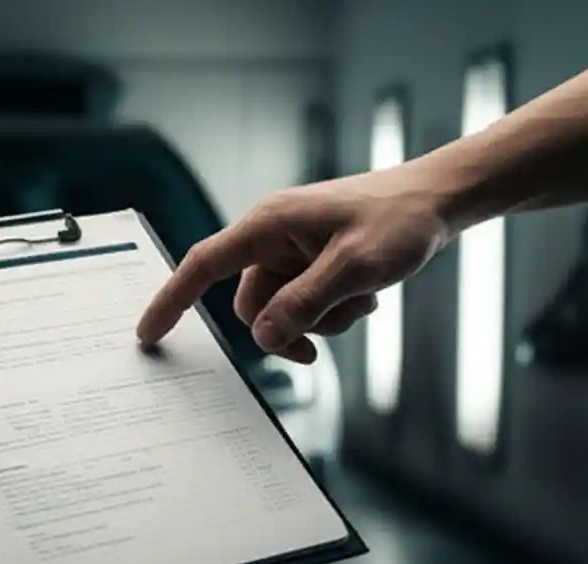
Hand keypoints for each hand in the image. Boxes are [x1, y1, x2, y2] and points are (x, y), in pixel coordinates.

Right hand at [136, 165, 454, 362]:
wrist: (439, 200)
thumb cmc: (399, 220)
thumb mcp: (355, 268)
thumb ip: (305, 304)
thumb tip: (264, 338)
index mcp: (267, 224)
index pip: (203, 265)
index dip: (171, 301)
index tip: (148, 335)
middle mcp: (272, 237)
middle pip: (251, 305)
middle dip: (288, 327)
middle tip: (325, 337)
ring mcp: (293, 252)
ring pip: (282, 311)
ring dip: (321, 320)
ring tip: (361, 299)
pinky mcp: (312, 263)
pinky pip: (305, 305)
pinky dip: (333, 311)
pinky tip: (366, 294)